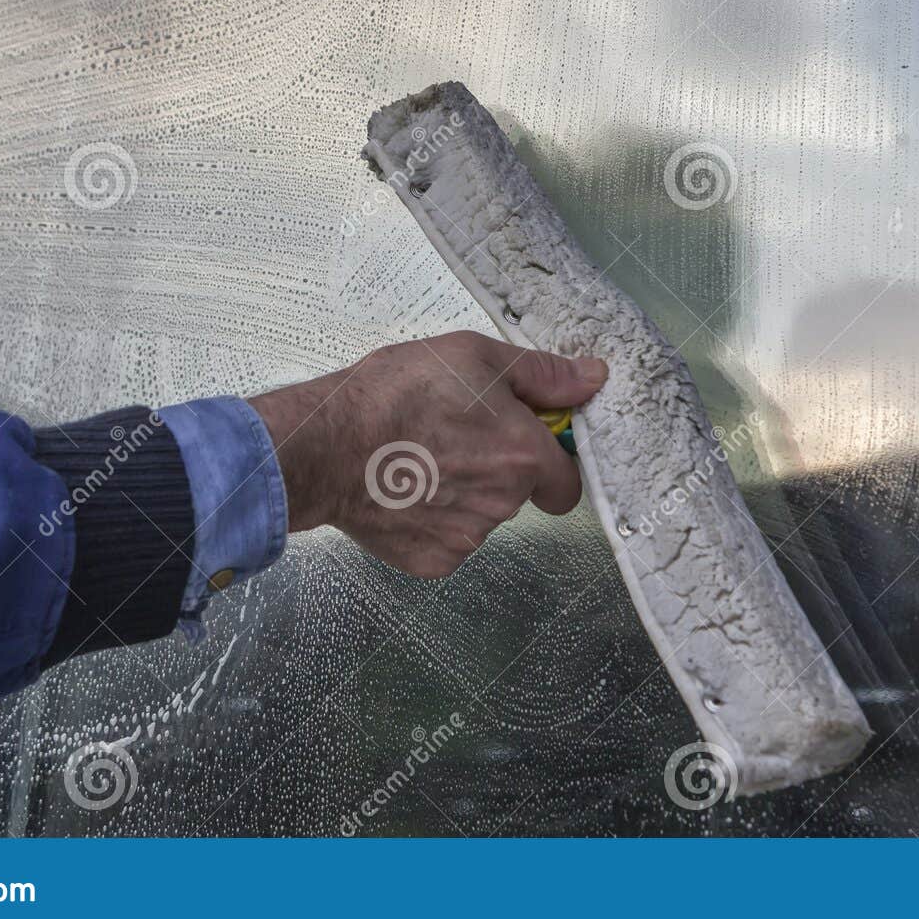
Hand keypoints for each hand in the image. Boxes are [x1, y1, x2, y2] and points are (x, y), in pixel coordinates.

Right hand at [248, 331, 607, 577]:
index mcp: (525, 456)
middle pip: (518, 496)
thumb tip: (593, 378)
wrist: (325, 445)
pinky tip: (403, 488)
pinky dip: (429, 520)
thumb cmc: (396, 394)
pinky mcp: (431, 561)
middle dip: (495, 471)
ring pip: (480, 518)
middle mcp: (503, 505)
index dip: (547, 462)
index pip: (567, 481)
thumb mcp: (474, 357)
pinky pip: (445, 541)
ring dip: (460, 494)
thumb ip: (542, 374)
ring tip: (418, 458)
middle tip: (451, 436)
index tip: (519, 442)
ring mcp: (466, 539)